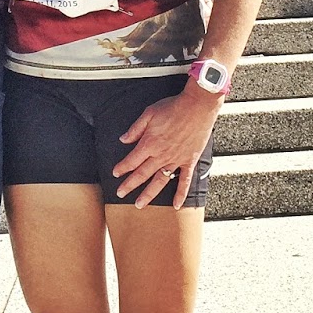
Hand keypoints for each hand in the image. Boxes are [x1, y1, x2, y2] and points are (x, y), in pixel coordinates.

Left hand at [113, 82, 218, 208]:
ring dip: (148, 194)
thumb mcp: (149, 113)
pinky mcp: (189, 161)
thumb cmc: (173, 107)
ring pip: (159, 181)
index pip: (132, 160)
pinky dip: (181, 194)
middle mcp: (161, 155)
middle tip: (120, 194)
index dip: (122, 168)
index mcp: (149, 143)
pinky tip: (176, 205)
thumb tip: (123, 139)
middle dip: (129, 185)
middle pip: (142, 174)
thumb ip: (135, 129)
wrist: (197, 106)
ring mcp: (176, 160)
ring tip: (139, 204)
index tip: (115, 173)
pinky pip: (185, 181)